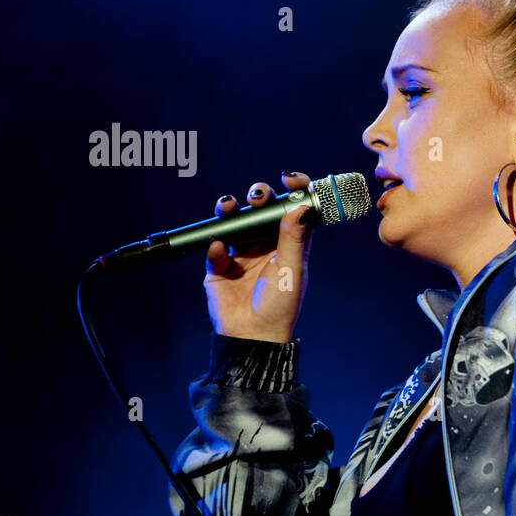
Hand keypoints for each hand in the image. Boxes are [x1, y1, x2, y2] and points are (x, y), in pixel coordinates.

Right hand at [203, 172, 314, 343]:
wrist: (252, 336)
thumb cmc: (280, 306)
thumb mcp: (292, 270)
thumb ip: (295, 238)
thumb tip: (302, 207)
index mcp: (291, 244)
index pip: (294, 209)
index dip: (294, 190)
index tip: (289, 178)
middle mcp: (267, 244)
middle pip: (261, 209)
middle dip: (258, 195)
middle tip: (257, 196)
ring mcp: (242, 253)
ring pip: (234, 221)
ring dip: (231, 209)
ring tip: (229, 206)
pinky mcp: (219, 266)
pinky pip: (213, 247)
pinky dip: (214, 245)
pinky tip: (219, 252)